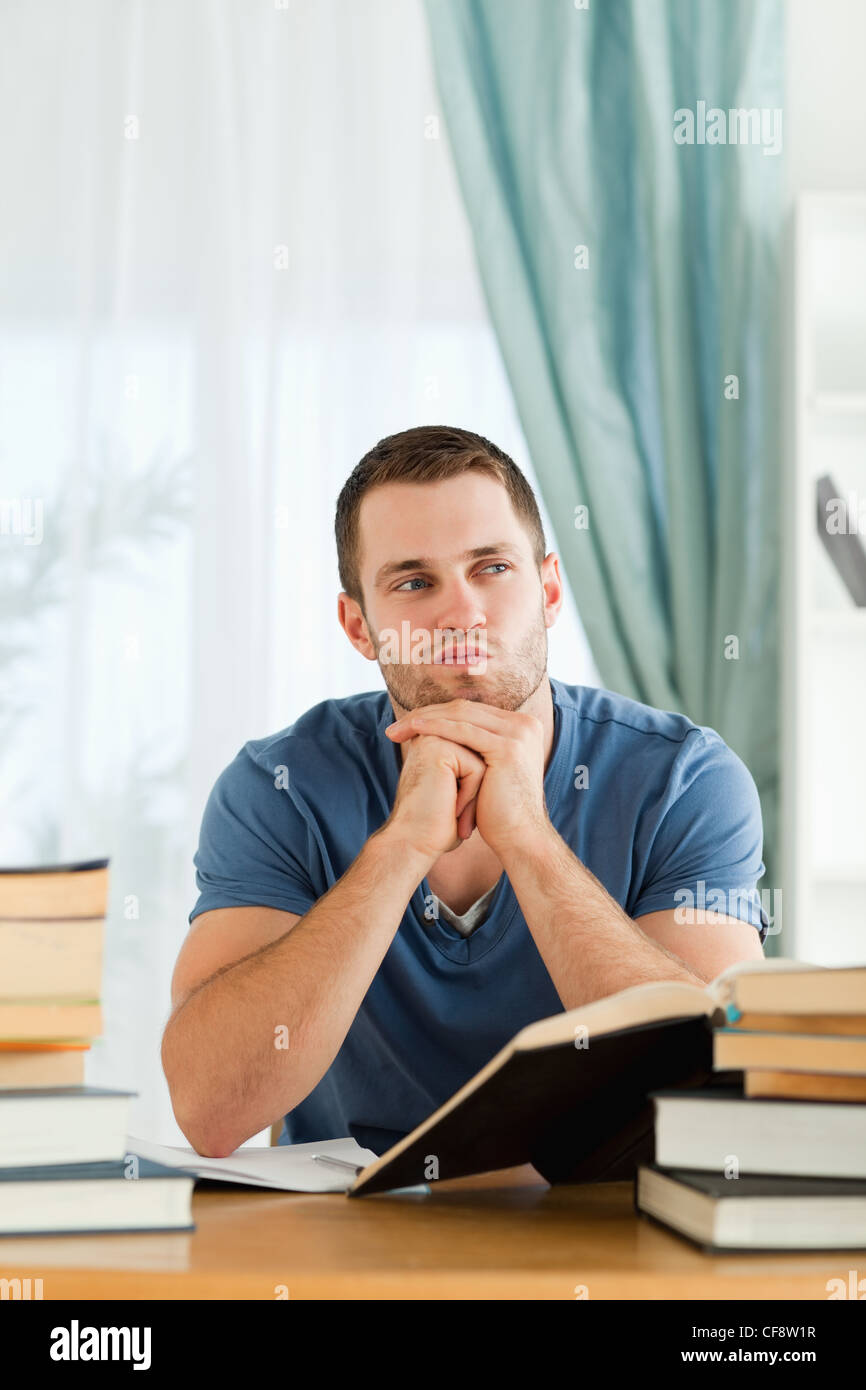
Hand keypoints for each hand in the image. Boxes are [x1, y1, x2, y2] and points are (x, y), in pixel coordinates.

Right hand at [382, 729, 486, 863]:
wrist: (413, 845)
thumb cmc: (437, 826)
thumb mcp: (461, 793)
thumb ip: (473, 772)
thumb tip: (502, 765)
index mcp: (435, 742)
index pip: (478, 756)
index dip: (475, 788)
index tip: (452, 810)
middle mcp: (431, 735)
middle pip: (482, 756)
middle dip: (475, 790)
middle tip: (454, 814)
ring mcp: (433, 739)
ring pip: (482, 762)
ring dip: (474, 793)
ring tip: (454, 812)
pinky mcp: (438, 749)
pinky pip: (477, 768)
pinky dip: (470, 794)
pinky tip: (451, 808)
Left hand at [385, 698, 550, 859]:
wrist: (519, 837)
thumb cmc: (497, 810)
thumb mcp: (488, 770)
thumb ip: (475, 747)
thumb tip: (444, 733)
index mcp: (521, 725)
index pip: (470, 710)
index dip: (435, 714)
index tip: (405, 725)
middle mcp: (524, 723)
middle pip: (464, 709)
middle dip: (425, 715)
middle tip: (394, 727)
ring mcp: (519, 733)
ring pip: (461, 715)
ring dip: (425, 719)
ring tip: (397, 730)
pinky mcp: (508, 747)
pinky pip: (464, 731)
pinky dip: (436, 727)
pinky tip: (414, 729)